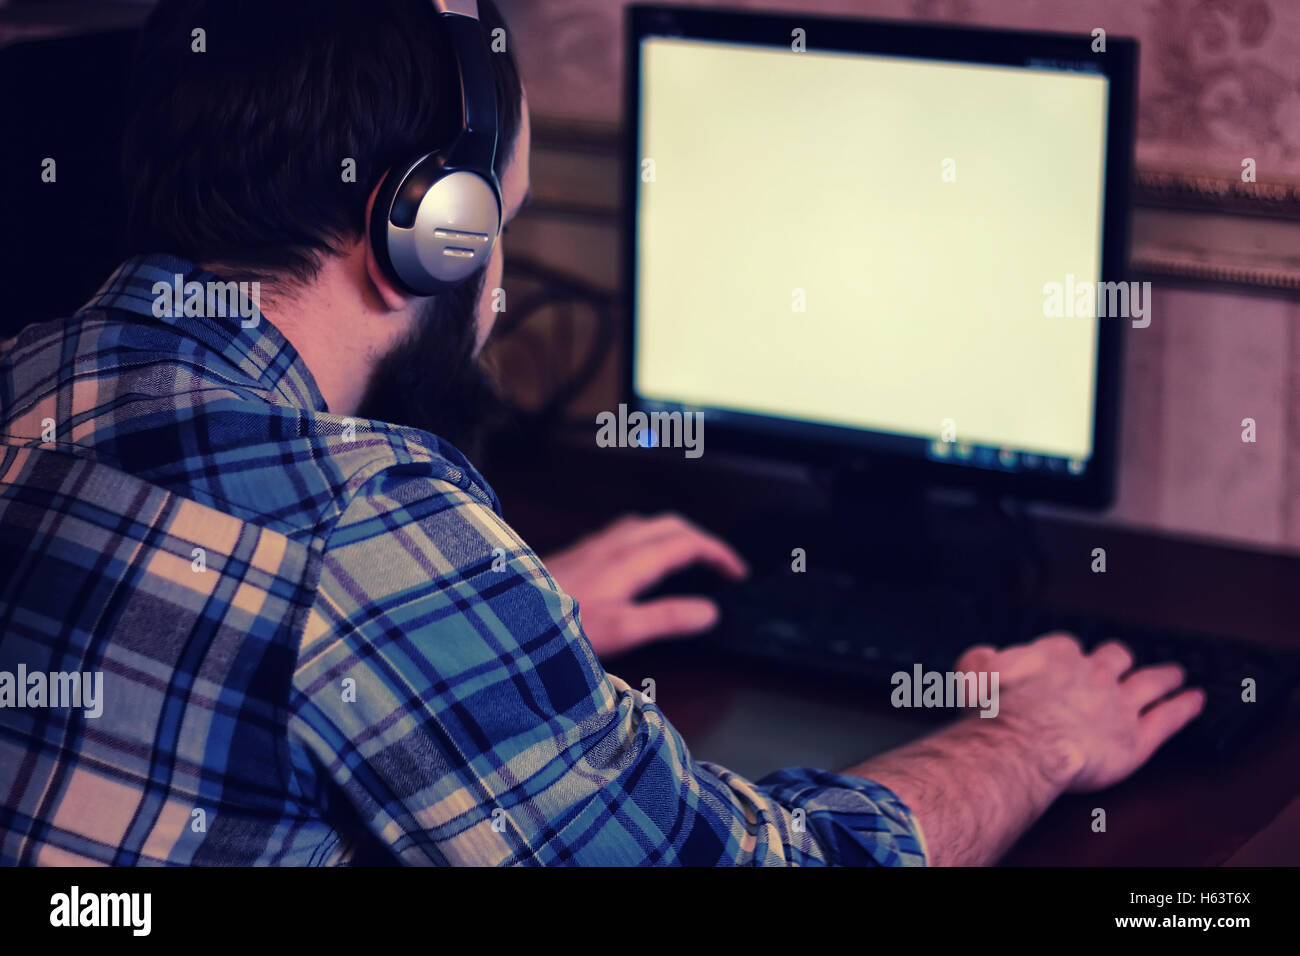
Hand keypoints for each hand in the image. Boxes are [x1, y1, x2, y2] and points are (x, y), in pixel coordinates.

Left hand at [542, 513, 747, 659]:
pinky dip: (649, 540)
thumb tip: (708, 612)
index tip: (737, 572)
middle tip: (720, 564)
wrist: (503, 619)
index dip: (719, 553)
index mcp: (630, 560)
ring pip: (645, 526)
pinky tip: (640, 562)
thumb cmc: (555, 627)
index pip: (688, 541)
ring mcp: (593, 546)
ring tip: (689, 558)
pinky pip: (624, 534)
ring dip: (674, 535)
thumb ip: (666, 618)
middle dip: (701, 539)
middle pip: (669, 525)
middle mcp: (612, 545)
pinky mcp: (577, 555)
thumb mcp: (620, 630)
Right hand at [955, 633, 1205, 791]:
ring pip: (1149, 683)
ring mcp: (1118, 704)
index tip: (1068, 658)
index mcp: (1054, 657)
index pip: (1067, 648)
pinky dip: (1184, 707)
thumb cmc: (996, 712)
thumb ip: (979, 661)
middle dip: (1119, 659)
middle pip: (1114, 658)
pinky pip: (1168, 718)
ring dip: (1164, 676)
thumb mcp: (973, 674)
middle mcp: (1091, 674)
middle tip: (1124, 660)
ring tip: (1175, 673)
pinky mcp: (1136, 737)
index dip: (1069, 655)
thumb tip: (982, 656)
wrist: (1022, 743)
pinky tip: (1195, 700)